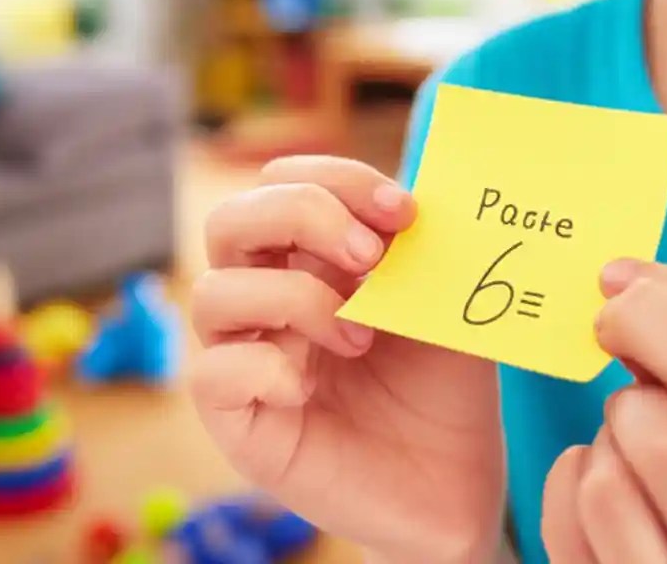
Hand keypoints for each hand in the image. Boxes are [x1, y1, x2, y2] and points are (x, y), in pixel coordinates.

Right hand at [191, 156, 503, 562]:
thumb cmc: (441, 390)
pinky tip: (311, 389)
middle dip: (301, 216)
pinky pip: (212, 375)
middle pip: (230, 220)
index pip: (283, 183)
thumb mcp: (443, 302)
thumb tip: (417, 187)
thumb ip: (423, 245)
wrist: (453, 486)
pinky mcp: (238, 422)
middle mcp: (265, 300)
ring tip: (361, 337)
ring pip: (213, 294)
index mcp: (306, 259)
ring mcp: (246, 360)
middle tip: (370, 256)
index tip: (403, 210)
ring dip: (294, 299)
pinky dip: (265, 368)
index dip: (336, 180)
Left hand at [543, 261, 666, 563]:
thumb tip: (624, 281)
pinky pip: (576, 512)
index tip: (617, 283)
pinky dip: (569, 478)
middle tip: (607, 331)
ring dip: (607, 429)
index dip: (665, 304)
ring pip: (624, 467)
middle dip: (642, 350)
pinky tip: (602, 485)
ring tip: (627, 436)